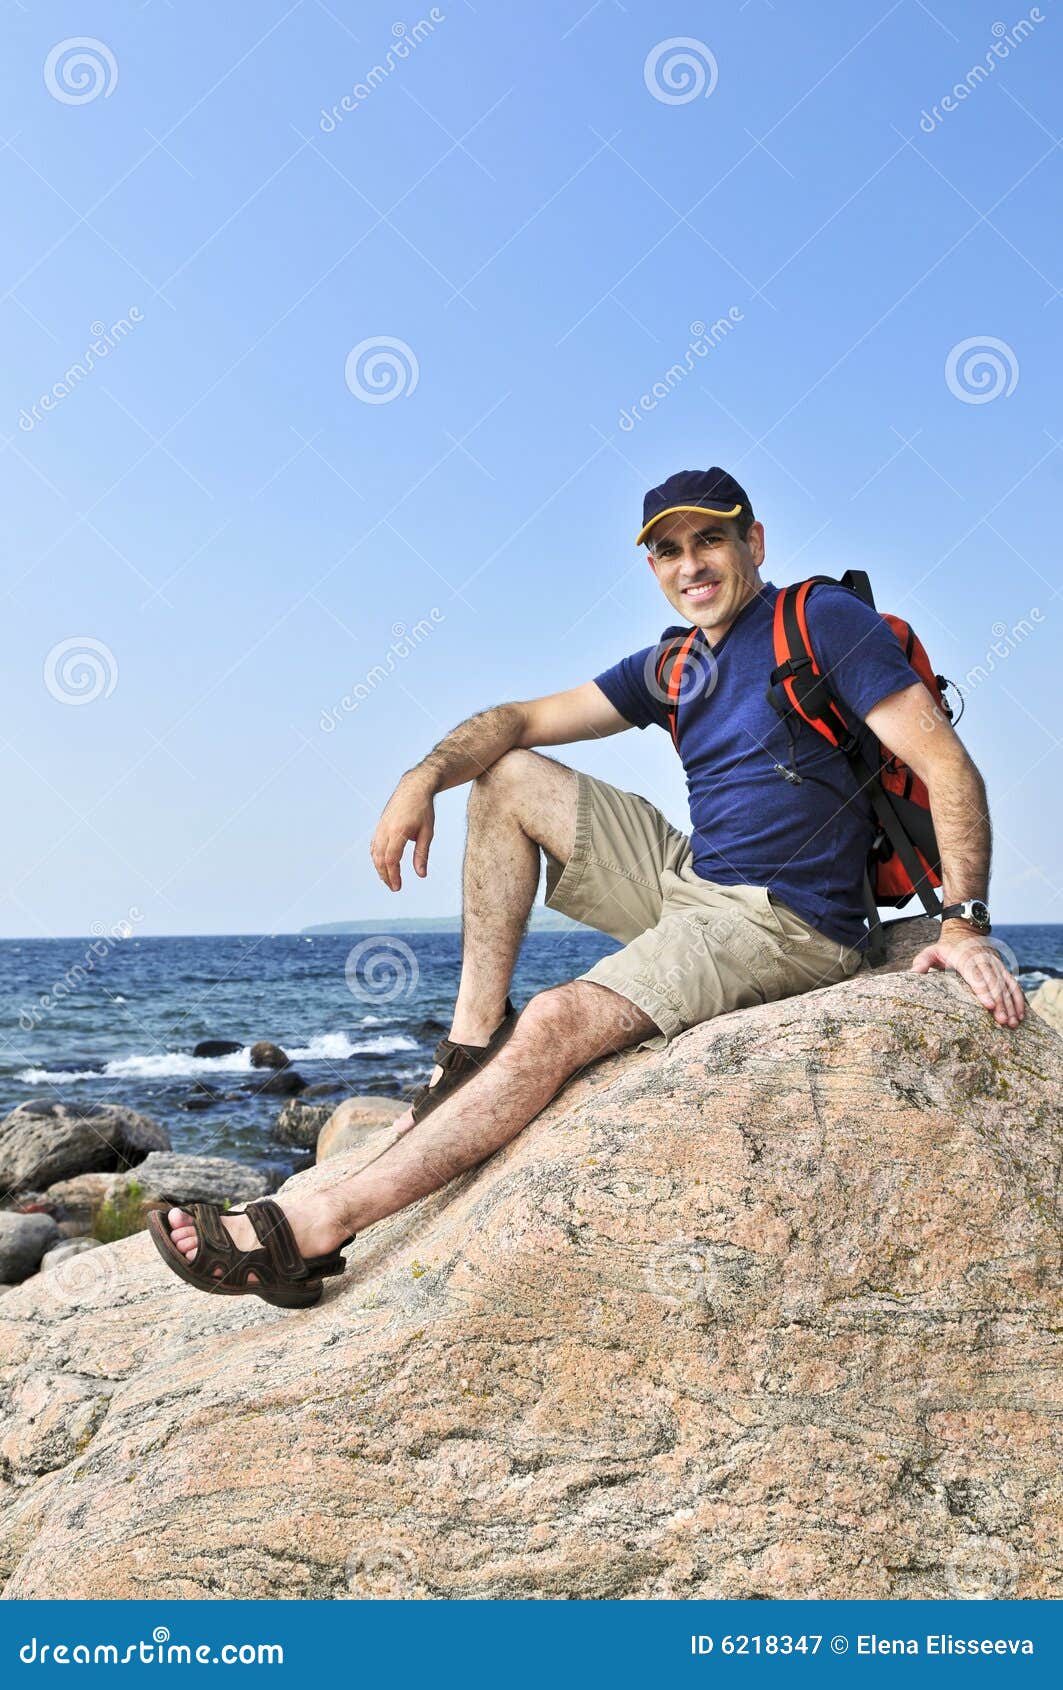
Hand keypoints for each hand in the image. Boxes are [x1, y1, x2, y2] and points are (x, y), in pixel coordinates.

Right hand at [370, 773, 434, 891]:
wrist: (414, 787)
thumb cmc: (424, 809)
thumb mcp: (428, 832)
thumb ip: (422, 854)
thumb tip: (421, 875)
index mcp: (398, 831)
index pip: (391, 860)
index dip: (393, 875)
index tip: (397, 887)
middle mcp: (386, 829)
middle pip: (379, 858)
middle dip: (385, 875)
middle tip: (393, 887)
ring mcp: (380, 826)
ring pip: (374, 852)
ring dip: (379, 868)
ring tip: (388, 879)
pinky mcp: (380, 824)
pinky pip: (374, 844)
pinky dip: (376, 857)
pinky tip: (383, 864)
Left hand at [911, 922, 1024, 1028]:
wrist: (965, 931)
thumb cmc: (946, 947)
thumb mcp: (931, 951)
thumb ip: (922, 961)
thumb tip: (914, 973)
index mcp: (965, 958)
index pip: (976, 975)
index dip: (983, 990)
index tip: (989, 1005)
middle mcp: (983, 961)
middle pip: (994, 983)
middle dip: (1000, 1002)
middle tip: (1003, 1021)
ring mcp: (995, 964)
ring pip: (1006, 984)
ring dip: (1012, 1003)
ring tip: (1014, 1022)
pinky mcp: (1002, 968)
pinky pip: (1013, 984)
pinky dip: (1019, 998)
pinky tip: (1021, 1014)